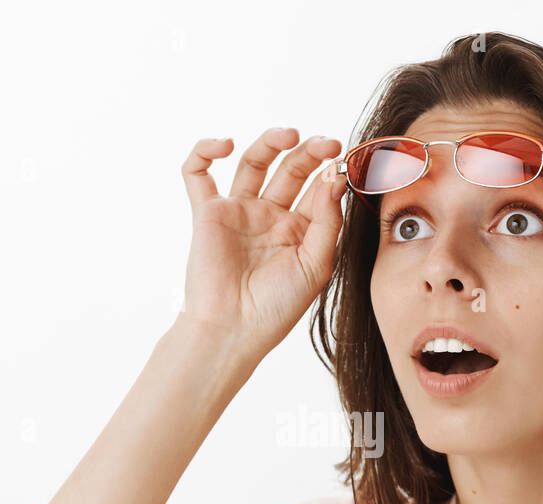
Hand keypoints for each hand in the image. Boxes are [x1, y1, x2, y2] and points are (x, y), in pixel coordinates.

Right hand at [177, 128, 346, 364]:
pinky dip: (204, 151)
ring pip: (252, 162)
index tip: (345, 164)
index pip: (318, 188)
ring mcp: (238, 212)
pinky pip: (197, 174)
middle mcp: (270, 216)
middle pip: (290, 169)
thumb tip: (335, 177)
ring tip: (290, 134)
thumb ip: (327, 221)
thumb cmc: (277, 307)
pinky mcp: (208, 214)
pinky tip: (224, 144)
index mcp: (299, 229)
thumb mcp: (316, 265)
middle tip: (328, 143)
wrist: (233, 330)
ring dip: (270, 142)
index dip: (332, 172)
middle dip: (310, 152)